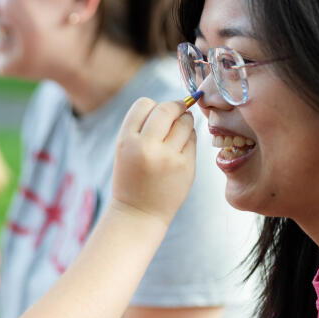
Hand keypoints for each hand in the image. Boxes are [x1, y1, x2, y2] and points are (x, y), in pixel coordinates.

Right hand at [110, 97, 195, 222]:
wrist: (138, 213)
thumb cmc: (132, 178)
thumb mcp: (125, 150)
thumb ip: (142, 127)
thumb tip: (174, 105)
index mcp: (126, 140)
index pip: (144, 104)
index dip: (153, 105)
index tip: (158, 113)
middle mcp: (147, 147)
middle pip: (167, 108)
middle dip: (176, 106)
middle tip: (178, 110)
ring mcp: (168, 157)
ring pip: (185, 122)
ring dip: (184, 121)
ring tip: (178, 132)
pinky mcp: (186, 167)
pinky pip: (193, 139)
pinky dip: (189, 138)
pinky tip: (181, 148)